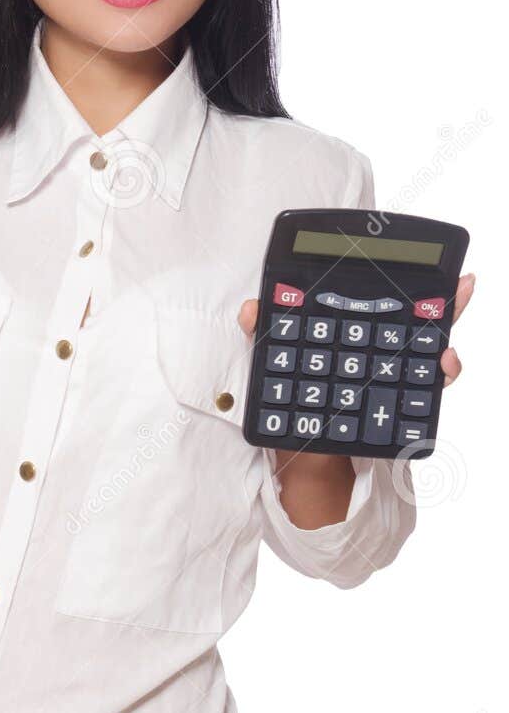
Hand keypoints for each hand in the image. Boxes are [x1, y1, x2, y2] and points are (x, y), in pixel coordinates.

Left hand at [238, 272, 474, 385]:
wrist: (300, 448)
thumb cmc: (292, 397)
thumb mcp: (273, 359)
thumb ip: (264, 331)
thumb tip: (252, 309)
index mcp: (353, 329)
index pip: (384, 298)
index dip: (409, 279)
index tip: (431, 264)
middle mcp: (380, 348)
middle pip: (418, 318)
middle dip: (443, 302)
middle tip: (460, 287)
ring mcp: (392, 373)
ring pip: (430, 350)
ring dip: (446, 338)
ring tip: (448, 338)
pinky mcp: (399, 402)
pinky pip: (427, 388)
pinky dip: (440, 376)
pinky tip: (443, 366)